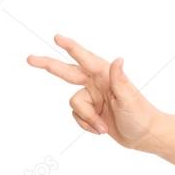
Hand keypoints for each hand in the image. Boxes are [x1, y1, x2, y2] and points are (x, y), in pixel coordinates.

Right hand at [27, 35, 161, 149]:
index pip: (85, 59)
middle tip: (29, 59)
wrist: (145, 136)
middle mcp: (97, 83)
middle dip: (49, 65)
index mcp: (106, 76)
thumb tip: (118, 60)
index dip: (71, 48)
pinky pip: (77, 116)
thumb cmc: (141, 116)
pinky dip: (87, 125)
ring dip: (86, 118)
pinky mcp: (91, 110)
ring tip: (104, 127)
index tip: (57, 38)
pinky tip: (101, 129)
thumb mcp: (129, 99)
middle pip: (67, 72)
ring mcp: (93, 97)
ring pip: (74, 104)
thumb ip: (120, 80)